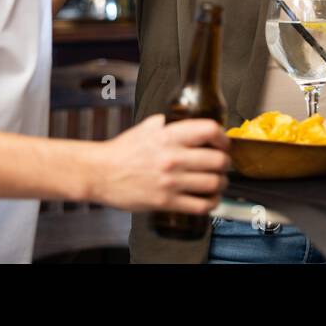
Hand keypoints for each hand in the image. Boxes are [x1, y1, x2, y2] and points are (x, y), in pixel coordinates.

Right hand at [88, 114, 229, 212]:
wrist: (99, 173)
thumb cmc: (121, 151)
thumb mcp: (146, 127)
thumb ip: (168, 123)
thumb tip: (186, 120)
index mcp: (170, 136)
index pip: (210, 131)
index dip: (223, 137)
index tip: (224, 143)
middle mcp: (173, 158)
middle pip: (218, 160)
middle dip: (225, 163)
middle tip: (223, 164)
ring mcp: (170, 181)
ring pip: (213, 184)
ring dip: (221, 183)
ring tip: (218, 182)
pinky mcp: (165, 202)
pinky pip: (200, 206)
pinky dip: (211, 203)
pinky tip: (210, 200)